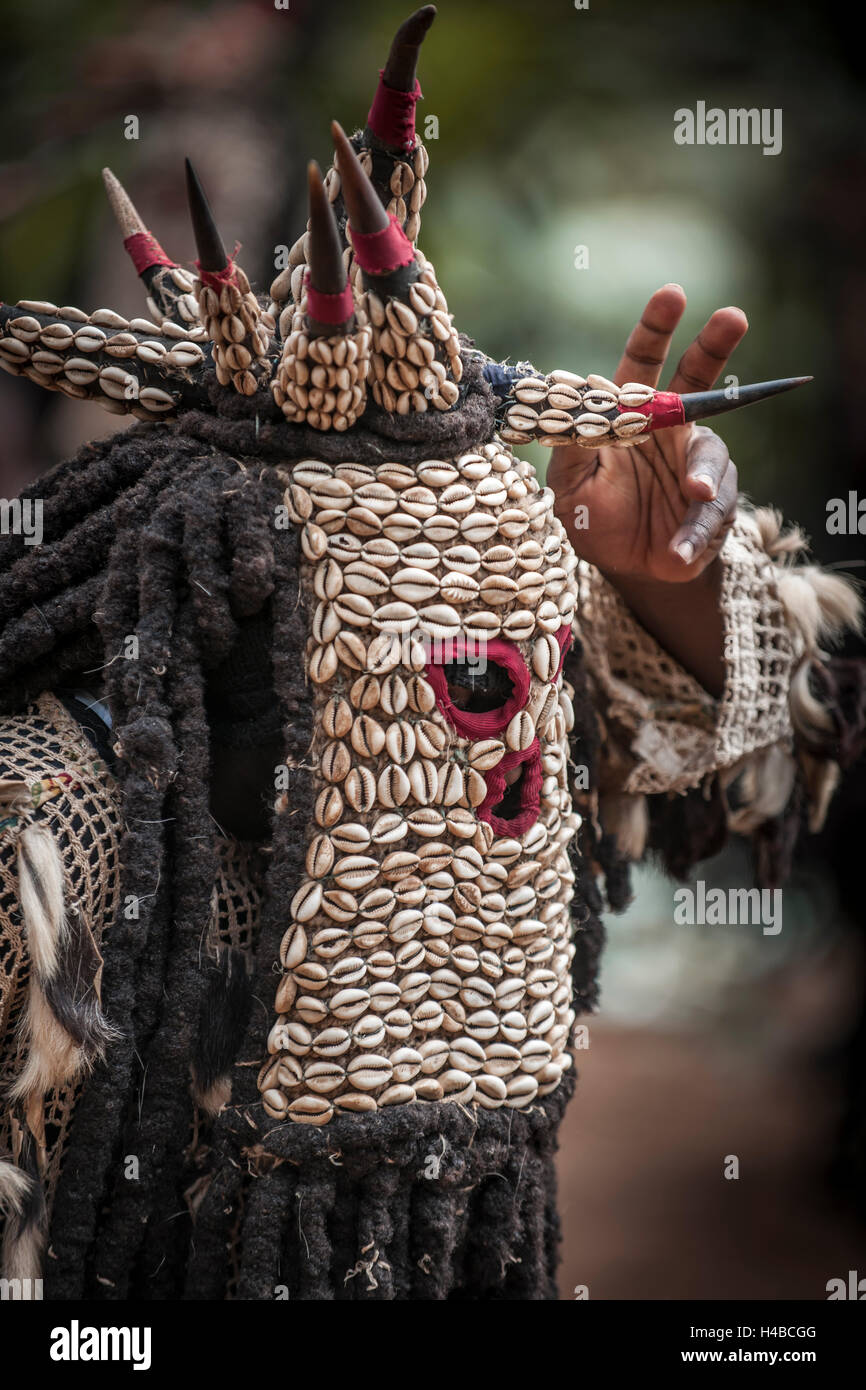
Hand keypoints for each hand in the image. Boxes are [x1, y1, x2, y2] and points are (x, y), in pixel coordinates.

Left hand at [546, 284, 747, 583]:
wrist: (627, 566)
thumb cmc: (593, 517)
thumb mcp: (569, 486)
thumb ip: (568, 451)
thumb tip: (566, 422)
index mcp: (632, 416)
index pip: (643, 364)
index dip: (657, 328)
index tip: (672, 295)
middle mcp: (670, 431)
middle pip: (699, 380)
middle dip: (715, 345)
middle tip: (733, 316)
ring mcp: (697, 464)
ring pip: (711, 456)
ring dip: (703, 475)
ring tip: (694, 496)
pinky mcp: (715, 504)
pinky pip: (712, 512)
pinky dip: (695, 533)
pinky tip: (677, 551)